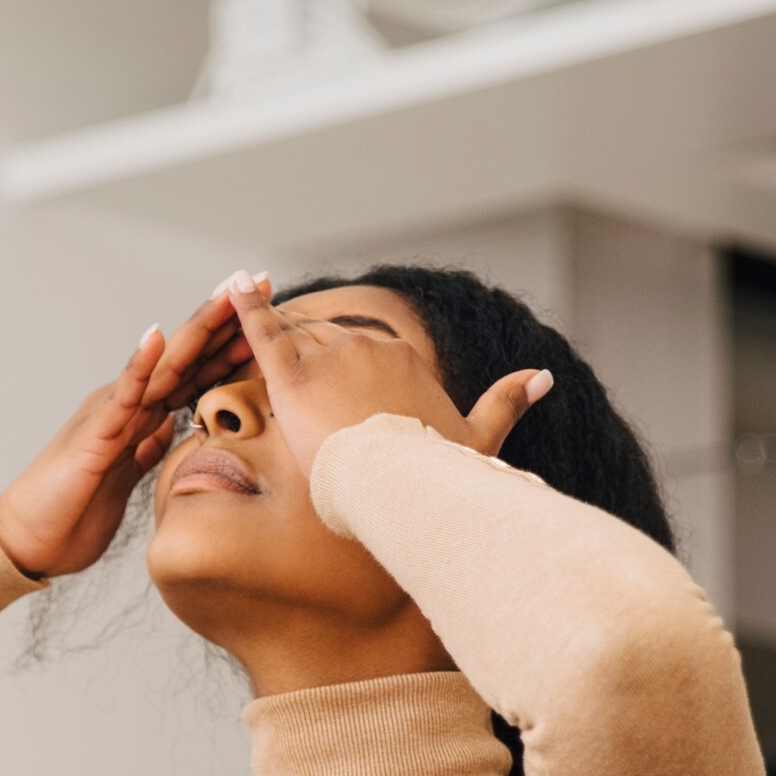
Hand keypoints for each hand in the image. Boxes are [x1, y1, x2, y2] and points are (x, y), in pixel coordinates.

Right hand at [0, 274, 264, 577]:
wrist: (29, 540)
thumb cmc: (73, 512)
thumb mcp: (126, 477)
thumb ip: (146, 448)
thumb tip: (171, 430)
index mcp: (141, 416)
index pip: (195, 371)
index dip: (232, 343)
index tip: (271, 316)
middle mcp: (129, 404)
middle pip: (187, 355)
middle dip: (226, 319)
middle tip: (262, 280)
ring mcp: (112, 413)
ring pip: (163, 363)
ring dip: (196, 328)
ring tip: (226, 294)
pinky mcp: (95, 433)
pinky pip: (121, 395)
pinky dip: (140, 365)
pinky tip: (157, 337)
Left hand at [225, 271, 552, 476]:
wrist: (404, 488)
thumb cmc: (439, 472)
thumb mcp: (479, 438)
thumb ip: (507, 403)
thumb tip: (544, 376)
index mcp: (402, 359)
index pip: (363, 355)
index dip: (344, 373)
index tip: (335, 396)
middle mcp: (367, 347)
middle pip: (327, 346)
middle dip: (308, 364)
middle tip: (285, 386)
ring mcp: (330, 358)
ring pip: (295, 342)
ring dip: (273, 343)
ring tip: (255, 352)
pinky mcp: (293, 377)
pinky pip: (264, 334)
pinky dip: (246, 309)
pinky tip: (230, 287)